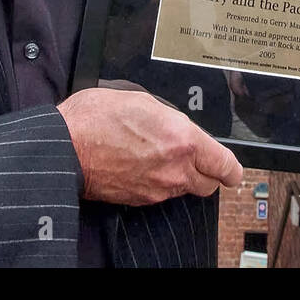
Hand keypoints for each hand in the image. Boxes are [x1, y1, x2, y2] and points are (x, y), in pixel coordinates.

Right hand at [57, 87, 242, 205]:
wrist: (66, 148)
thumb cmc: (96, 119)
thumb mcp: (143, 101)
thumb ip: (172, 118)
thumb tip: (181, 127)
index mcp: (182, 141)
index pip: (226, 165)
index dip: (232, 168)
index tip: (233, 168)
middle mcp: (175, 169)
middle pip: (210, 183)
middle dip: (208, 172)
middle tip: (197, 159)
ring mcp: (158, 188)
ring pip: (185, 189)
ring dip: (182, 177)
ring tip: (162, 157)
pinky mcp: (140, 199)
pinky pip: (162, 194)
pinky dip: (160, 183)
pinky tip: (144, 166)